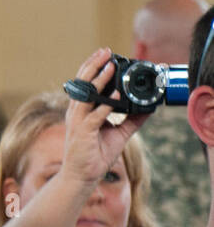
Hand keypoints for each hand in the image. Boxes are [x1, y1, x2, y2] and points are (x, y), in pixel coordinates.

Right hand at [62, 49, 146, 185]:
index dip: (94, 67)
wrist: (82, 175)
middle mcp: (77, 112)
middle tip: (105, 51)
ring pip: (87, 95)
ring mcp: (78, 121)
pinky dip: (106, 104)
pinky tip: (116, 95)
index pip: (85, 83)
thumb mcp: (119, 133)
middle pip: (82, 83)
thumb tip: (149, 107)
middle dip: (94, 65)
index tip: (105, 55)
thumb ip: (132, 119)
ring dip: (98, 79)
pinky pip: (95, 115)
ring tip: (110, 66)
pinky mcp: (83, 132)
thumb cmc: (95, 154)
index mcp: (82, 110)